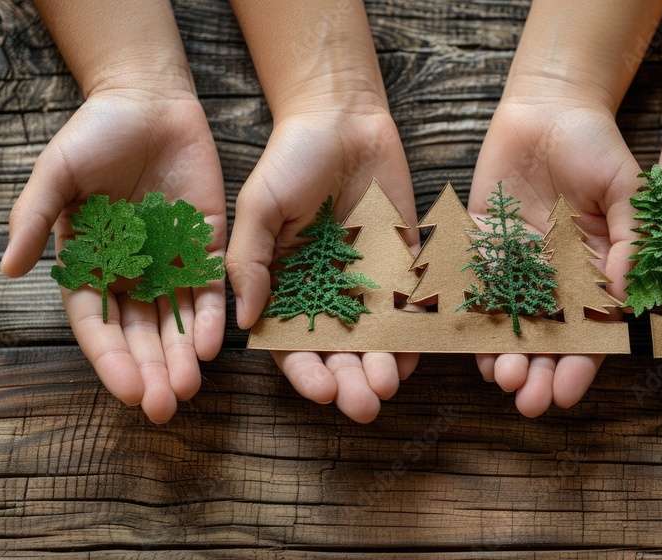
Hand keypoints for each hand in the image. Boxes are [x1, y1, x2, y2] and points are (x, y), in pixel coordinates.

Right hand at [2, 88, 226, 423]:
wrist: (149, 103)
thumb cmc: (94, 136)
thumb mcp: (56, 174)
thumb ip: (33, 219)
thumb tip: (5, 268)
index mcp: (90, 266)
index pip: (97, 325)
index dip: (111, 359)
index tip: (126, 389)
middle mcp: (131, 274)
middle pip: (141, 335)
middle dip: (152, 371)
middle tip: (164, 406)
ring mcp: (171, 264)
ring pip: (177, 322)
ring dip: (183, 357)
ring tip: (189, 387)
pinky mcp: (206, 248)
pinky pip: (210, 290)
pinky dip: (213, 318)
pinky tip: (215, 344)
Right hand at [225, 103, 419, 423]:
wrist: (344, 119)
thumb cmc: (291, 159)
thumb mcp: (258, 206)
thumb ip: (250, 261)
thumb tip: (243, 321)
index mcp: (286, 288)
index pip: (292, 345)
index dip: (305, 372)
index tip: (320, 390)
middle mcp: (326, 294)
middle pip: (338, 352)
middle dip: (350, 381)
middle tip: (364, 404)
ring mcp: (366, 283)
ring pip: (376, 339)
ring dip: (382, 366)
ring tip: (389, 386)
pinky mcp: (402, 264)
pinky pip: (410, 307)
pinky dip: (415, 332)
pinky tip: (418, 354)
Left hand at [469, 91, 642, 417]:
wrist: (550, 111)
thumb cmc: (599, 149)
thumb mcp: (629, 192)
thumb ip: (631, 240)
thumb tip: (626, 294)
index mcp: (596, 277)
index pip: (591, 334)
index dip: (580, 366)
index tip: (566, 392)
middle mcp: (556, 282)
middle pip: (547, 340)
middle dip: (537, 372)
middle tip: (526, 400)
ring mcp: (517, 267)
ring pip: (509, 323)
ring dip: (503, 355)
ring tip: (499, 381)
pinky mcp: (482, 247)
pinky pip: (472, 288)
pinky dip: (467, 316)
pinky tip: (462, 344)